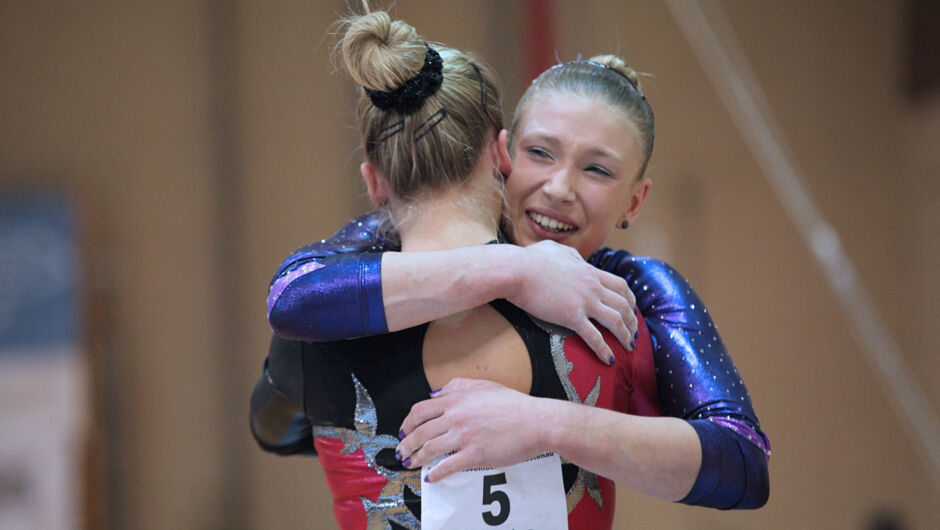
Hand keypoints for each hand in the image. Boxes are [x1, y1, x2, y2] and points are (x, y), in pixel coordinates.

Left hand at [396, 378, 550, 481]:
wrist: (537, 422)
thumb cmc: (514, 404)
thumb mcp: (484, 386)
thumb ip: (457, 386)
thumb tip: (436, 394)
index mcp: (457, 399)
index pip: (420, 410)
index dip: (407, 423)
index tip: (403, 431)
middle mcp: (457, 416)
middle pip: (420, 431)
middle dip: (406, 443)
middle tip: (401, 451)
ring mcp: (465, 436)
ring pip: (429, 448)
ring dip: (415, 458)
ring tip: (410, 464)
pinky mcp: (475, 454)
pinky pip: (447, 466)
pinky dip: (435, 473)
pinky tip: (431, 477)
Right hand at [508, 240, 636, 363]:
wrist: (516, 271)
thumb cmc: (530, 259)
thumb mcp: (557, 250)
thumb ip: (572, 256)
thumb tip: (578, 259)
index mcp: (589, 271)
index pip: (620, 285)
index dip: (630, 300)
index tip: (632, 310)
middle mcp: (592, 286)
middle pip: (624, 304)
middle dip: (632, 320)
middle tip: (634, 332)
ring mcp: (584, 302)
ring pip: (616, 321)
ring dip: (625, 335)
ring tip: (629, 347)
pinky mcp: (571, 316)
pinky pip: (594, 337)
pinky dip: (604, 350)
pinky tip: (609, 360)